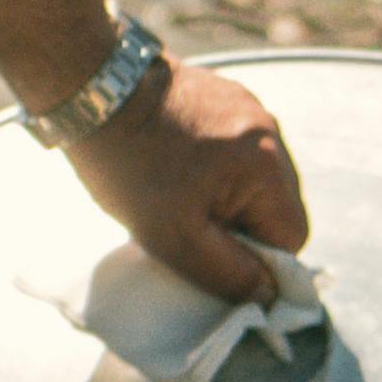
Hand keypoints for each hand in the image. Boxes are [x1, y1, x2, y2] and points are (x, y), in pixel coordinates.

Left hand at [68, 57, 307, 307]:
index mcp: (267, 163)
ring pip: (254, 178)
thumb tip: (269, 294)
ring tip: (175, 195)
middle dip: (238, 227)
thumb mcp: (175, 237)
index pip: (292, 238)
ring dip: (224, 198)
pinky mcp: (223, 93)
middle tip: (187, 229)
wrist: (90, 86)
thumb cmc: (128, 165)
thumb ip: (229, 272)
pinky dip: (212, 167)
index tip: (210, 257)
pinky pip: (234, 149)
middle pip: (275, 206)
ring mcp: (246, 106)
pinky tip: (172, 166)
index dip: (256, 261)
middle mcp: (268, 129)